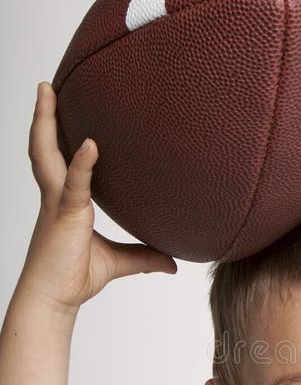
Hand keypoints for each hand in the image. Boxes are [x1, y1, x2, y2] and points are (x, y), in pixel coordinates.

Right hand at [21, 83, 176, 313]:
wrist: (53, 300)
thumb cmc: (75, 279)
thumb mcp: (119, 262)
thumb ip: (145, 257)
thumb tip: (173, 265)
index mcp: (66, 201)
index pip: (61, 160)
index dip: (60, 135)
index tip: (64, 109)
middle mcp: (57, 196)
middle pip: (45, 146)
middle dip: (44, 115)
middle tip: (46, 85)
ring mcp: (58, 203)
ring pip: (46, 154)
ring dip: (45, 122)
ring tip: (47, 91)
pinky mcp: (65, 216)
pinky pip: (74, 184)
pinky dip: (83, 163)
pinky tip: (92, 145)